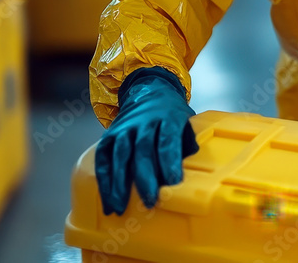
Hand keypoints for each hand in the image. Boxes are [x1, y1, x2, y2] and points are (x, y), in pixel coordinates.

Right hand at [95, 68, 197, 214]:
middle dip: (145, 177)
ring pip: (120, 155)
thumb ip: (188, 144)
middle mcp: (144, 121)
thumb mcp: (186, 121)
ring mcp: (124, 128)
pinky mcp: (109, 136)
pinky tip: (108, 203)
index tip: (173, 183)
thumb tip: (194, 172)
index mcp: (168, 117)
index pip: (168, 139)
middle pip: (143, 149)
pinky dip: (104, 182)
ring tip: (120, 208)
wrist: (148, 90)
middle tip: (150, 201)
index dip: (170, 160)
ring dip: (119, 183)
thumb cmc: (172, 115)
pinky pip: (103, 159)